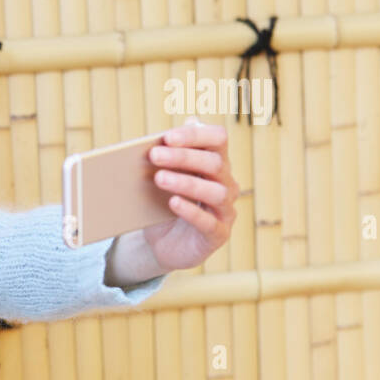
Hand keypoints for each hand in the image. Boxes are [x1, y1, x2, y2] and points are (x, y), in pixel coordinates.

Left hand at [142, 116, 237, 270]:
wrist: (162, 243)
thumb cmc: (162, 204)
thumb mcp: (159, 178)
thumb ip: (162, 157)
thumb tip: (153, 140)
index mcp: (215, 162)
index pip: (217, 139)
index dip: (195, 135)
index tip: (167, 136)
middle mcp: (226, 183)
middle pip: (214, 163)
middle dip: (183, 157)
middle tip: (154, 155)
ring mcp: (225, 210)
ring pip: (216, 192)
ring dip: (187, 183)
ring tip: (159, 179)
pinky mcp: (219, 234)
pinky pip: (209, 222)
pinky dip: (191, 211)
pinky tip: (173, 202)